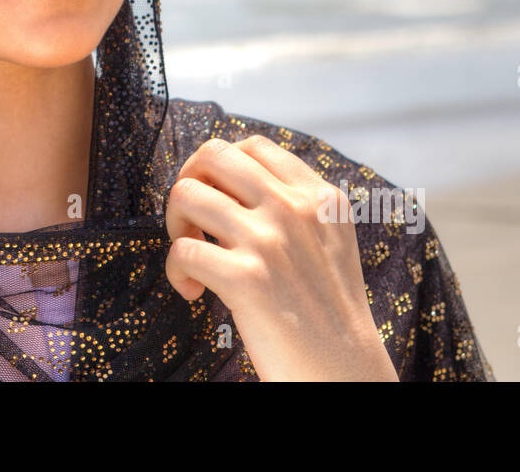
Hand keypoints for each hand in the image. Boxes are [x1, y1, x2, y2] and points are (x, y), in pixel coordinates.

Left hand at [164, 136, 397, 380]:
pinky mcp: (246, 279)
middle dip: (190, 182)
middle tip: (194, 221)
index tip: (217, 200)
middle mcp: (295, 209)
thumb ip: (295, 205)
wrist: (344, 372)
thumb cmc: (329, 312)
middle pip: (213, 155)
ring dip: (175, 224)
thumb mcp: (331, 240)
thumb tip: (230, 180)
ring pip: (187, 194)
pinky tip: (193, 292)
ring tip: (192, 256)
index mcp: (320, 196)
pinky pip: (181, 250)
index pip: (252, 146)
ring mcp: (269, 241)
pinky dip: (175, 271)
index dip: (220, 168)